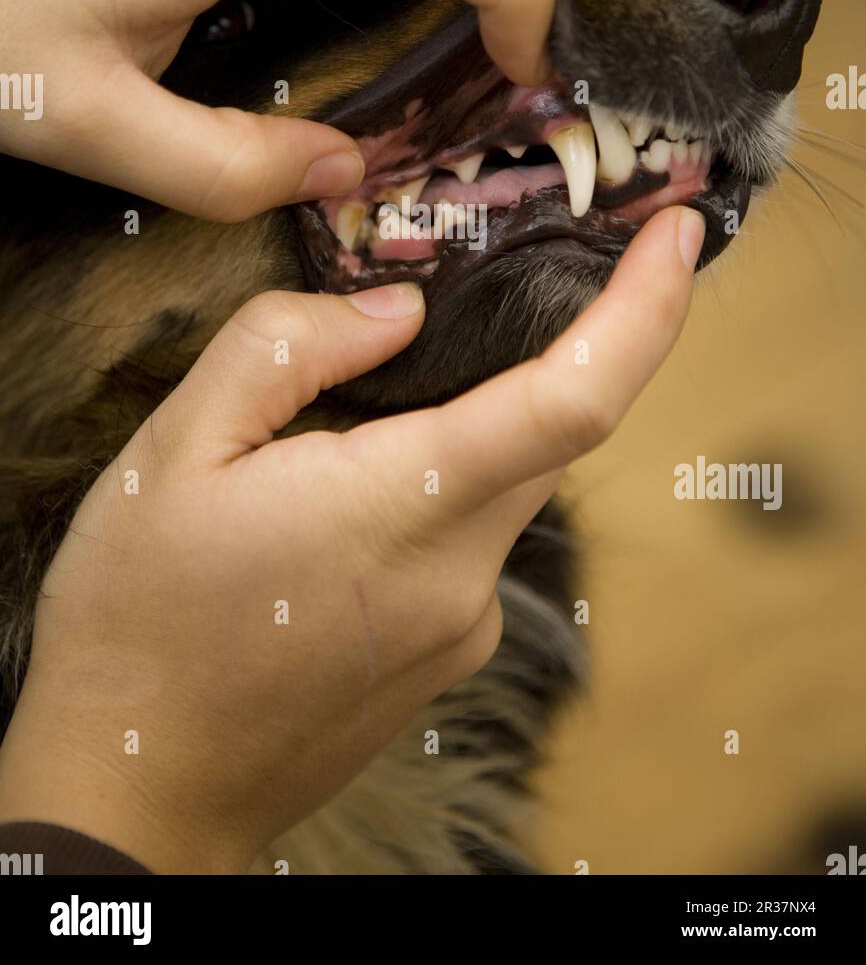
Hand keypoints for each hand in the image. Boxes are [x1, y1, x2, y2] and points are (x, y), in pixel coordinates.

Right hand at [0, 206, 703, 872]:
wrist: (138, 790)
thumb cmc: (139, 620)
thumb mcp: (173, 450)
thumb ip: (287, 347)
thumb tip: (398, 311)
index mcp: (401, 511)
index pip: (573, 402)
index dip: (644, 311)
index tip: (678, 236)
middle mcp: (462, 578)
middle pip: (551, 432)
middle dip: (550, 348)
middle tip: (494, 280)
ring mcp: (463, 628)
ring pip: (508, 484)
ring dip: (470, 424)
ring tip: (352, 419)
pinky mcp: (448, 654)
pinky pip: (474, 539)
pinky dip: (443, 488)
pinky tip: (346, 499)